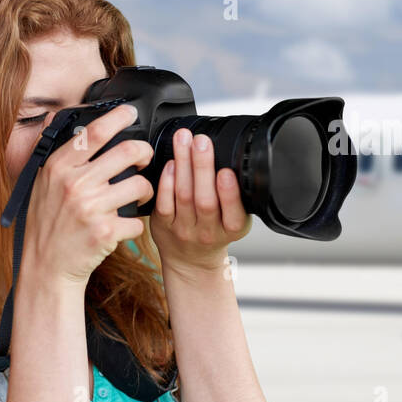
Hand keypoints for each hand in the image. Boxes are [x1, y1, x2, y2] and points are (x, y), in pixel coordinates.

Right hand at [21, 104, 155, 285]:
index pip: (94, 132)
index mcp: (59, 167)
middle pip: (128, 152)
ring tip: (138, 194)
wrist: (46, 266)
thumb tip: (50, 117)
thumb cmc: (47, 223)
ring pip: (140, 184)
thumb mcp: (40, 183)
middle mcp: (74, 184)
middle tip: (145, 158)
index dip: (118, 117)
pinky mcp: (105, 232)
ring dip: (146, 190)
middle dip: (145, 152)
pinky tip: (125, 224)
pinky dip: (136, 223)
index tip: (130, 112)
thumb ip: (53, 153)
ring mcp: (91, 208)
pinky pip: (138, 219)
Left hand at [150, 128, 251, 275]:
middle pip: (205, 199)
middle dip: (203, 167)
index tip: (226, 172)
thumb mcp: (235, 219)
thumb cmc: (215, 232)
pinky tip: (171, 163)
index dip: (229, 193)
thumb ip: (237, 196)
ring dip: (184, 164)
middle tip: (202, 141)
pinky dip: (166, 181)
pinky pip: (164, 203)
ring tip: (183, 140)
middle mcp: (209, 232)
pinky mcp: (164, 226)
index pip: (233, 212)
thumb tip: (232, 156)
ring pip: (184, 195)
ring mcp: (184, 230)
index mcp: (233, 228)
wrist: (192, 261)